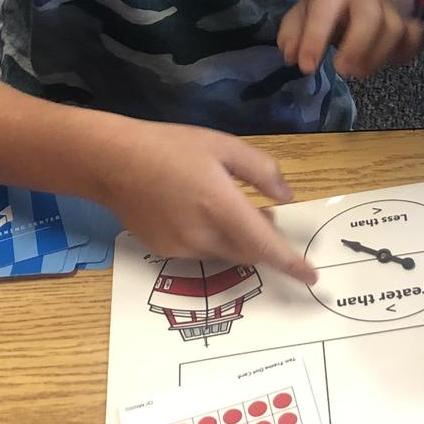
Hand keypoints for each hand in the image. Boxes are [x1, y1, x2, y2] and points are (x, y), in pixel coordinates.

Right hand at [94, 122, 315, 282]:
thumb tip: (286, 197)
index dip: (290, 264)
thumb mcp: (224, 146)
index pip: (265, 246)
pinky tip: (200, 213)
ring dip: (240, 240)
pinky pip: (202, 252)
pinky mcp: (165, 252)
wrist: (112, 162)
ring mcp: (182, 249)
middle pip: (249, 254)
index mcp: (222, 207)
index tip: (312, 277)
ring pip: (226, 254)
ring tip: (232, 209)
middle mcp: (203, 236)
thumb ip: (261, 171)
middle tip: (267, 216)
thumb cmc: (171, 147)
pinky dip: (214, 239)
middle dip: (265, 243)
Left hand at [277, 0, 422, 80]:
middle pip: (370, 16)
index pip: (325, 9)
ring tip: (359, 73)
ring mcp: (391, 9)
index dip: (314, 38)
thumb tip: (291, 55)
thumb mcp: (303, 13)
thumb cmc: (328, 9)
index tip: (306, 68)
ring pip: (395, 30)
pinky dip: (405, 51)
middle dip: (356, 46)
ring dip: (377, 56)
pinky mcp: (408, 24)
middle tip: (342, 72)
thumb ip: (292, 33)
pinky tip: (391, 61)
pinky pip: (415, 38)